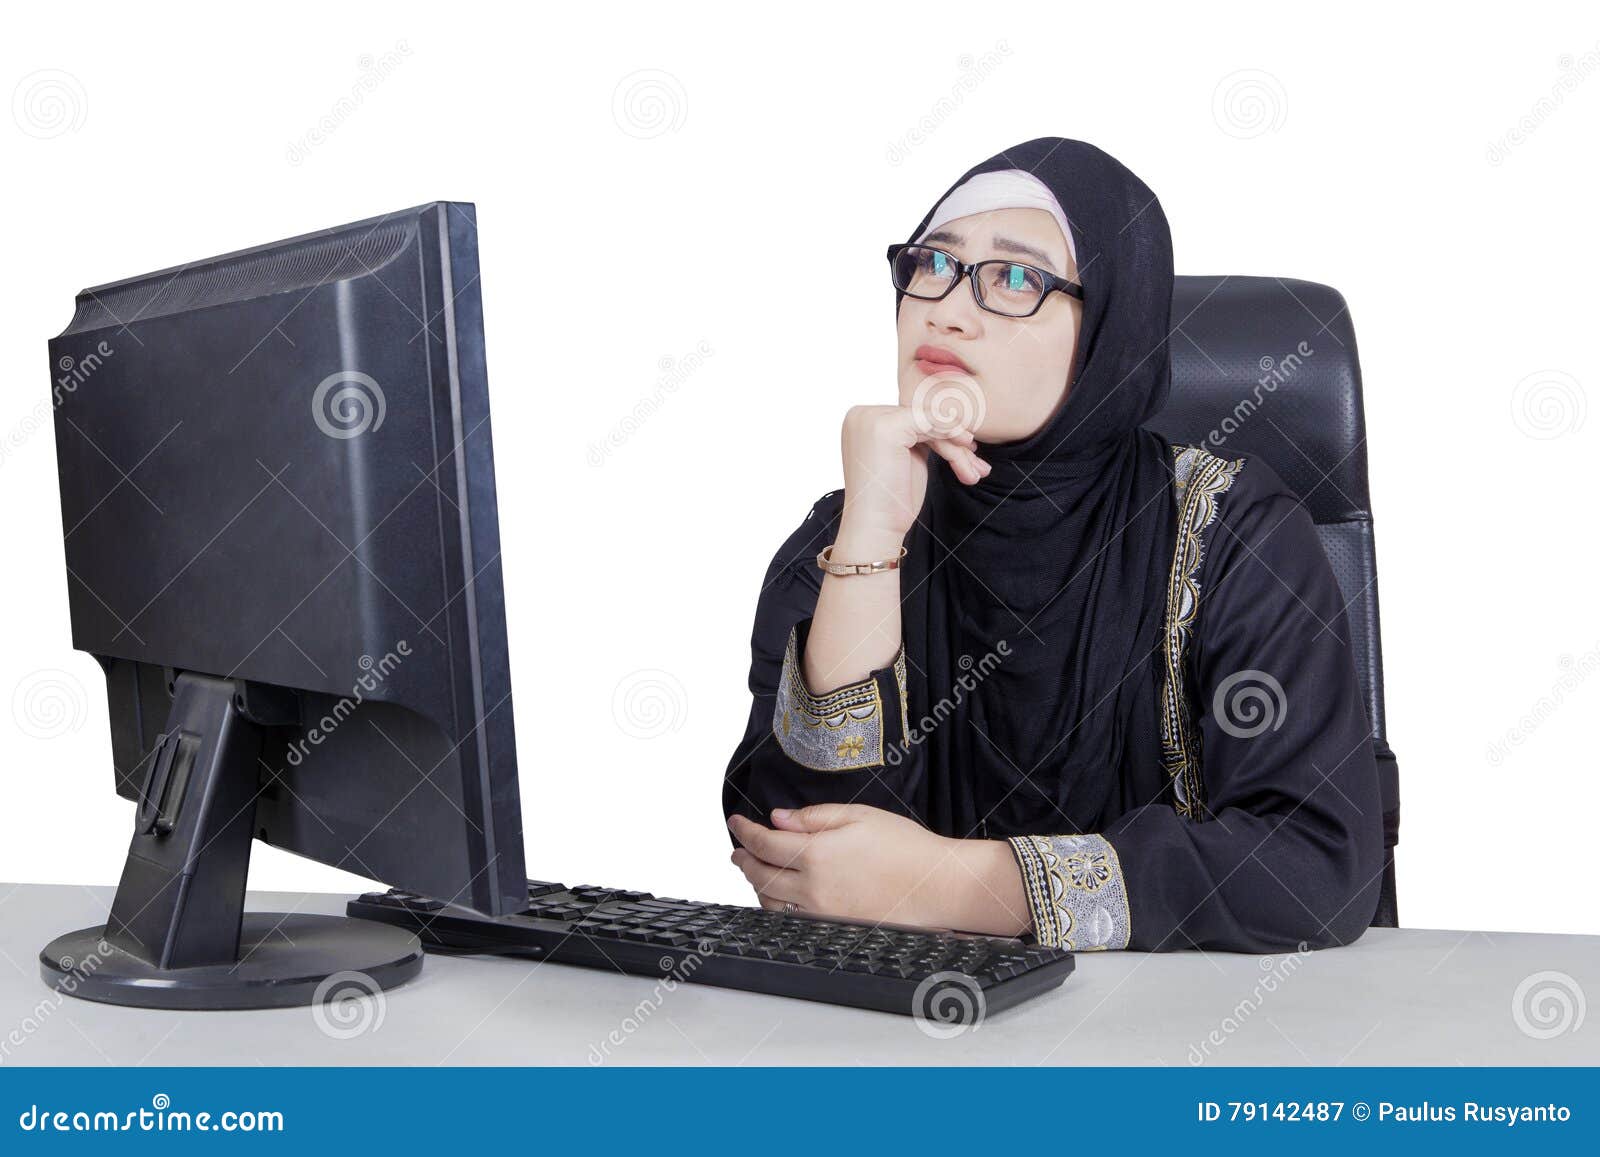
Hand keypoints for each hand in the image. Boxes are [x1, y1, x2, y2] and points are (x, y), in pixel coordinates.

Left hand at [727, 803, 1029, 935]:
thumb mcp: (858, 816)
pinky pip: (791, 919)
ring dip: (756, 884)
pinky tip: (779, 895)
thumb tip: (779, 819)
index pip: (764, 843)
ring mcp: (822, 913)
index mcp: (817, 854)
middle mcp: (813, 888)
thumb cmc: (907, 848)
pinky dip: (776, 905)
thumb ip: (813, 817)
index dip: (744, 831)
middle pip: (760, 875)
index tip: (736, 822)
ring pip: (771, 902)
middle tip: (738, 848)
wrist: (937, 886)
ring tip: (754, 869)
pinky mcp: (833, 928)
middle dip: (743, 859)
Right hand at [838, 402, 989, 546]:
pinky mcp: (886, 426)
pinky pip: (930, 422)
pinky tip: (967, 452)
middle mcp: (861, 414)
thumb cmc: (890, 501)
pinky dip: (951, 436)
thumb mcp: (906, 459)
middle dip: (953, 442)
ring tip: (976, 470)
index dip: (942, 435)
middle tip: (978, 465)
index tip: (968, 453)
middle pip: (920, 420)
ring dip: (956, 447)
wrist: (875, 527)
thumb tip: (949, 421)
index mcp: (861, 420)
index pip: (911, 419)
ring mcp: (871, 418)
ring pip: (928, 422)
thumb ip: (918, 437)